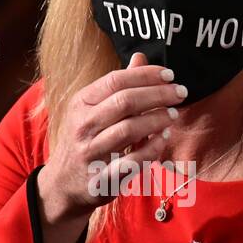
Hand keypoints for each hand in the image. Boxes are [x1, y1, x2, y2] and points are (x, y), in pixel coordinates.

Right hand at [37, 52, 186, 223]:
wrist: (62, 184)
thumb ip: (118, 85)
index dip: (146, 75)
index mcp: (81, 103)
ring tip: (174, 115)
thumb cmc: (84, 140)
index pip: (116, 80)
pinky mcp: (102, 177)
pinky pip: (132, 161)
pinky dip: (152, 148)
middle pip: (125, 102)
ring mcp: (91, 152)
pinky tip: (163, 138)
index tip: (170, 75)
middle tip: (180, 93)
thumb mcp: (92, 109)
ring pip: (129, 129)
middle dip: (158, 94)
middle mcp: (83, 125)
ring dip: (157, 120)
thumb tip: (140, 58)